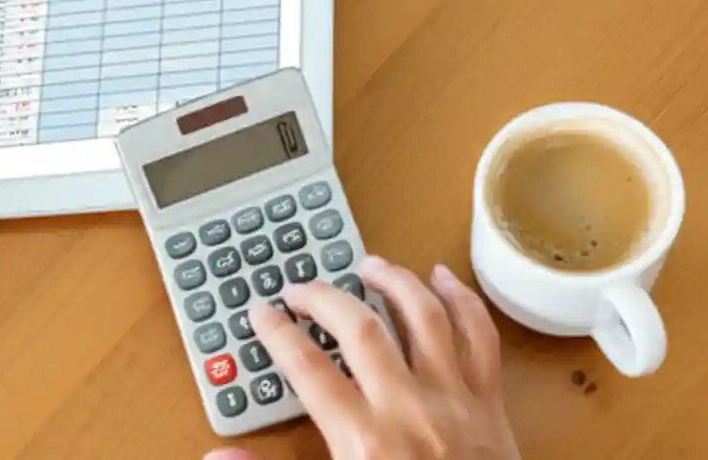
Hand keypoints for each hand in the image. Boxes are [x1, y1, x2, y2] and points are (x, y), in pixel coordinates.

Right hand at [207, 259, 518, 459]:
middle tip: (301, 289)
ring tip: (368, 266)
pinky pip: (480, 337)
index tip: (262, 313)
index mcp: (364, 444)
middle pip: (361, 329)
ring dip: (395, 282)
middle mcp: (409, 411)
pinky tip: (444, 279)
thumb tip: (217, 456)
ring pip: (425, 317)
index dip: (278, 333)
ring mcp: (455, 402)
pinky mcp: (490, 405)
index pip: (308, 369)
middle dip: (324, 298)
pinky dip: (463, 301)